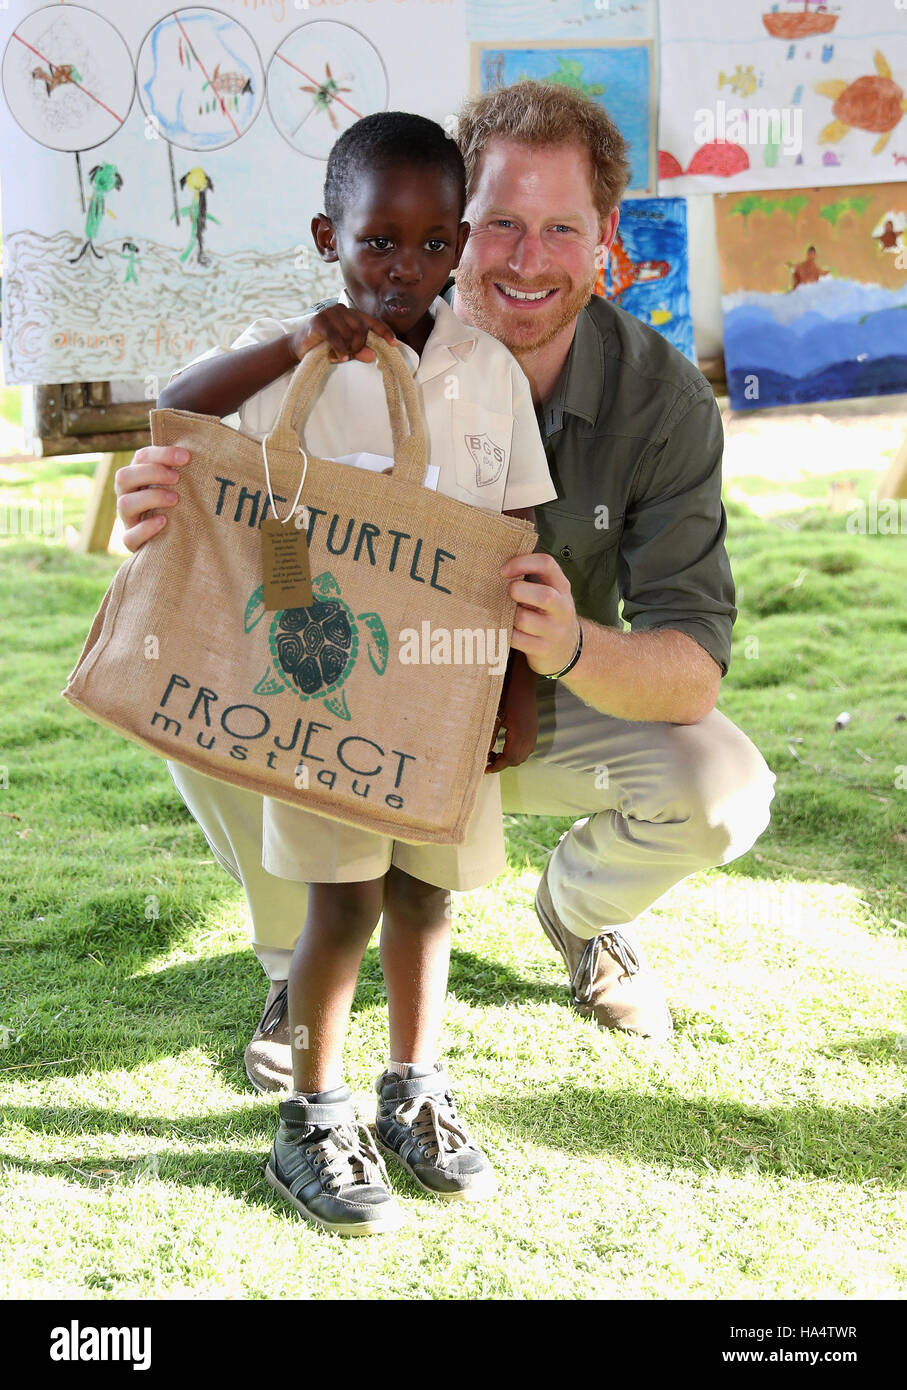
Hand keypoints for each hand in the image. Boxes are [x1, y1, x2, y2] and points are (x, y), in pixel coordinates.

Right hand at [114, 445, 189, 551]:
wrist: (178, 541)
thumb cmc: (181, 505)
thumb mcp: (180, 486)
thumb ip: (184, 470)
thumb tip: (205, 450)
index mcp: (137, 476)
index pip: (141, 457)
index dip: (161, 454)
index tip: (186, 457)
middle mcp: (127, 495)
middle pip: (124, 477)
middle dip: (152, 473)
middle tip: (177, 477)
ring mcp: (128, 519)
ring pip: (125, 504)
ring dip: (150, 498)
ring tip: (175, 499)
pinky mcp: (132, 541)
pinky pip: (129, 536)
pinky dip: (146, 528)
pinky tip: (164, 521)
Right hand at [289, 306, 396, 364]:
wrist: (298, 347)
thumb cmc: (324, 347)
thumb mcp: (345, 351)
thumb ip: (359, 352)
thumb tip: (372, 356)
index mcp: (351, 315)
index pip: (372, 322)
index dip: (384, 332)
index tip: (394, 344)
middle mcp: (342, 310)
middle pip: (361, 329)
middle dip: (358, 346)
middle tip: (348, 355)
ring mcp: (329, 313)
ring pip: (349, 334)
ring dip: (346, 350)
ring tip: (338, 355)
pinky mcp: (318, 322)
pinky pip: (335, 337)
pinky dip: (339, 349)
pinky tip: (339, 358)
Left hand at [486, 650, 538, 772]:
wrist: (523, 683)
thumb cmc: (507, 696)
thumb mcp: (496, 715)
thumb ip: (491, 735)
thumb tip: (483, 752)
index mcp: (519, 734)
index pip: (509, 758)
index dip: (497, 766)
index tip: (485, 768)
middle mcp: (529, 737)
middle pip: (516, 760)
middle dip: (502, 763)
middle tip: (487, 759)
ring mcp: (533, 734)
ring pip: (522, 756)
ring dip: (509, 758)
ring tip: (494, 753)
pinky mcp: (533, 731)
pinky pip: (527, 749)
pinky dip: (515, 752)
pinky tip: (504, 745)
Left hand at [500, 552, 579, 676]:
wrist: (566, 650)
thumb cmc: (548, 614)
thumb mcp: (549, 592)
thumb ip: (531, 578)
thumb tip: (493, 563)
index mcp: (562, 587)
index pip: (547, 564)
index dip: (523, 562)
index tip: (503, 570)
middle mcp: (562, 608)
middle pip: (544, 595)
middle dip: (517, 591)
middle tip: (508, 594)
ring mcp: (554, 631)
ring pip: (524, 619)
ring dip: (508, 615)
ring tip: (505, 613)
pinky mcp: (542, 649)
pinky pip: (516, 639)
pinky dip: (504, 632)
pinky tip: (504, 628)